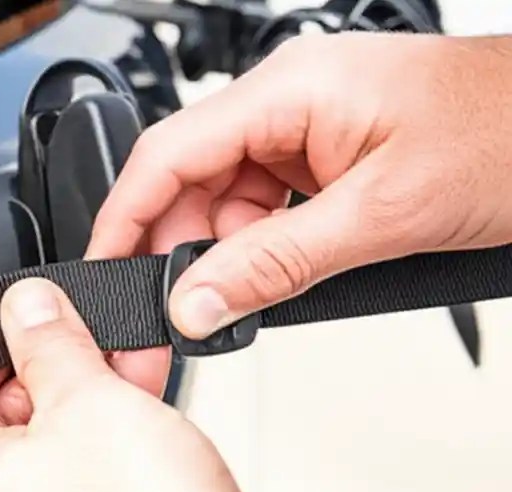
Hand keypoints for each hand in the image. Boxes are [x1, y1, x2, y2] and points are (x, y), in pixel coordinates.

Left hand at [0, 278, 432, 491]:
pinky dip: (118, 435)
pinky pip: (94, 475)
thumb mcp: (89, 403)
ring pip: (57, 442)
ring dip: (94, 392)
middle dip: (51, 361)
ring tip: (134, 355)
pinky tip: (154, 401)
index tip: (31, 309)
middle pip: (3, 411)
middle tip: (89, 327)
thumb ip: (49, 343)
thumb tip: (26, 306)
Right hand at [90, 32, 511, 391]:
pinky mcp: (329, 157)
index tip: (101, 275)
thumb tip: (196, 302)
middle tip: (184, 320)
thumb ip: (277, 264)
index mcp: (290, 90)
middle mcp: (289, 102)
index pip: (166, 155)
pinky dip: (268, 251)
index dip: (122, 219)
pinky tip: (288, 275)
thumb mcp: (384, 216)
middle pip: (192, 186)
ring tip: (260, 296)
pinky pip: (268, 209)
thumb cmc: (509, 137)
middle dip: (184, 255)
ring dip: (234, 258)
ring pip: (229, 205)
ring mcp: (309, 129)